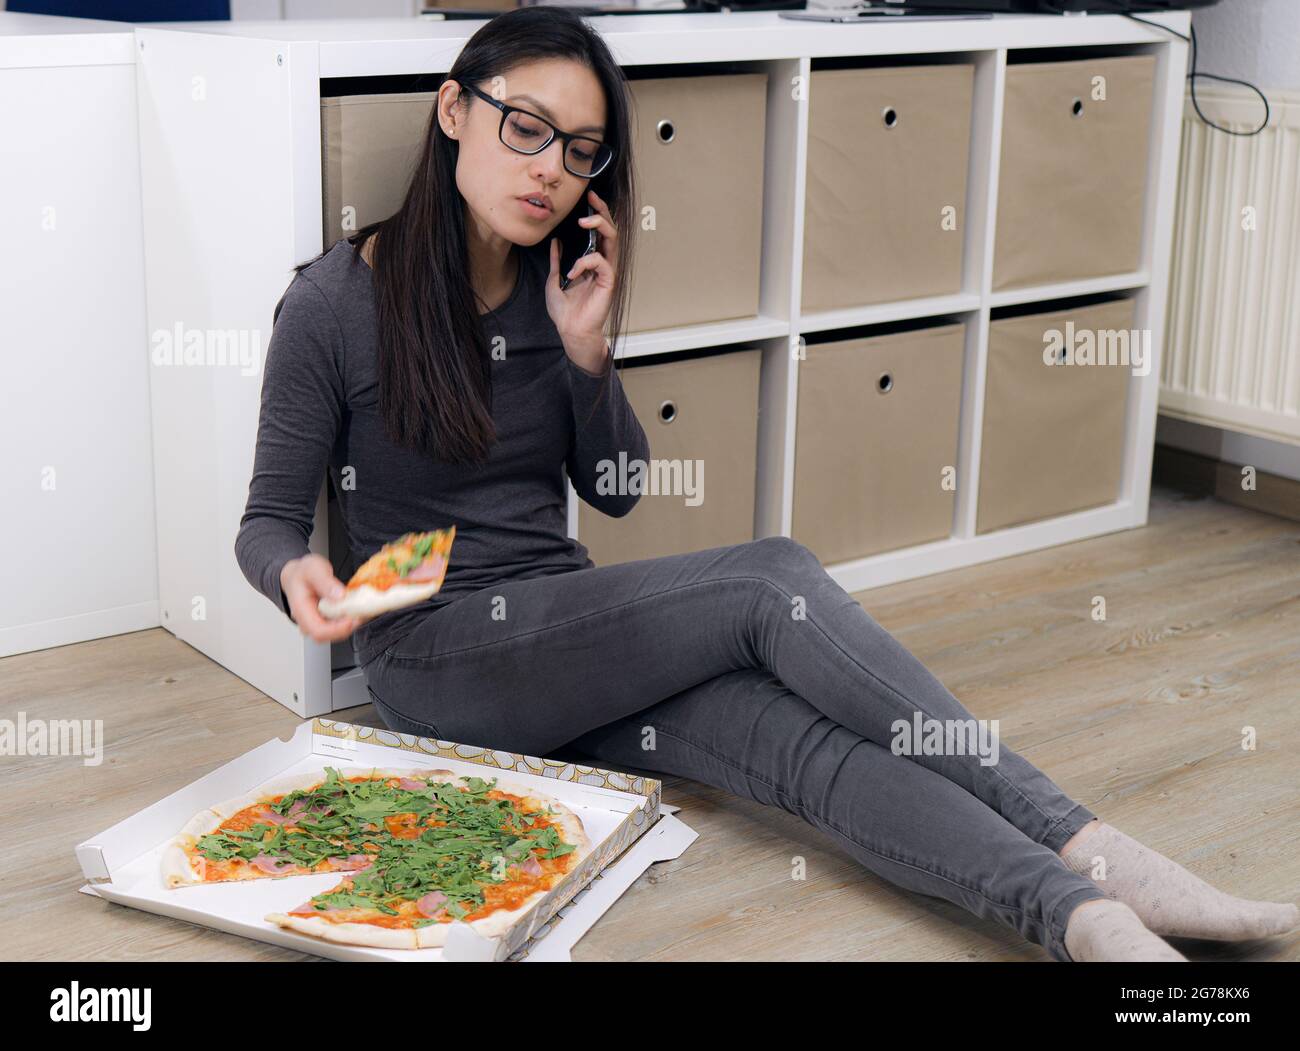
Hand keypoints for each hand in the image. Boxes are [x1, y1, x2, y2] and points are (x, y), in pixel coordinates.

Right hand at [280, 553, 361, 641]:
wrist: (297, 574)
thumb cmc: (303, 572)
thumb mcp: (313, 569)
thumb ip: (325, 582)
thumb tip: (340, 595)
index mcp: (301, 610)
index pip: (318, 630)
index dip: (337, 629)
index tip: (352, 619)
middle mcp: (307, 621)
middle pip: (327, 636)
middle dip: (347, 628)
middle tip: (361, 614)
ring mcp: (316, 623)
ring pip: (334, 633)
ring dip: (350, 625)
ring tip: (361, 611)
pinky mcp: (324, 621)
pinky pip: (337, 627)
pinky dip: (349, 620)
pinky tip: (357, 610)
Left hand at [545, 188, 617, 369]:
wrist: (570, 331)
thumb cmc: (565, 311)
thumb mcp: (554, 279)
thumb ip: (557, 260)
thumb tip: (556, 242)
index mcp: (593, 262)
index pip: (600, 232)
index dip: (597, 213)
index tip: (589, 198)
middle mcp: (603, 264)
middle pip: (611, 230)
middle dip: (603, 211)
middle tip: (592, 199)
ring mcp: (607, 272)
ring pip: (613, 239)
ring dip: (600, 225)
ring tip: (584, 222)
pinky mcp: (608, 283)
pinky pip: (601, 262)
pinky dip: (585, 262)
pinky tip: (573, 272)